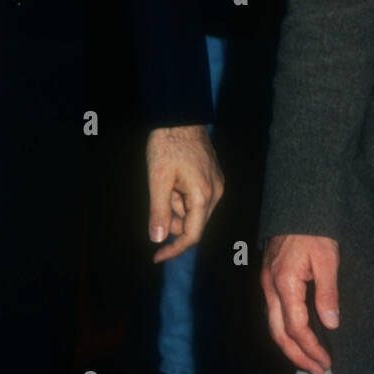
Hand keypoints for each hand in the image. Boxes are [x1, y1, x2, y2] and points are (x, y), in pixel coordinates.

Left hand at [146, 124, 223, 261]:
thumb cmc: (168, 145)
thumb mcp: (158, 179)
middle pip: (193, 223)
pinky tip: (174, 177)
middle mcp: (216, 192)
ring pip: (194, 210)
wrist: (180, 116)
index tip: (156, 256)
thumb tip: (158, 239)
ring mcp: (217, 183)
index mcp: (203, 195)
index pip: (192, 235)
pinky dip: (182, 195)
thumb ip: (159, 211)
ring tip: (167, 180)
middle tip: (159, 195)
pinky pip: (198, 197)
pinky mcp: (214, 176)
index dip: (174, 248)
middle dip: (173, 218)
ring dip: (177, 204)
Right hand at [261, 234, 339, 373]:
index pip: (296, 328)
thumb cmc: (314, 230)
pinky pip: (275, 313)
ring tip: (310, 360)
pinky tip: (299, 335)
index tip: (326, 361)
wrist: (298, 206)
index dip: (311, 348)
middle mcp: (270, 288)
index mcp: (284, 284)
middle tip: (318, 370)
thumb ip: (328, 293)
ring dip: (291, 346)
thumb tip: (331, 324)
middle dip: (298, 356)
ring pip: (274, 325)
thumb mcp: (327, 259)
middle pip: (279, 333)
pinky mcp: (269, 279)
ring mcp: (267, 284)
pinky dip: (287, 330)